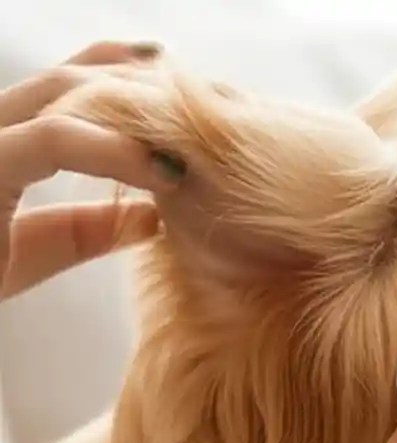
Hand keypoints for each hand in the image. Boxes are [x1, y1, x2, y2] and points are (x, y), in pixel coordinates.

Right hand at [0, 41, 183, 300]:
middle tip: (205, 107)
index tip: (183, 94)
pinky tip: (167, 173)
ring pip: (62, 95)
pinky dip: (115, 151)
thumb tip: (153, 216)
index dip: (120, 79)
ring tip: (195, 147)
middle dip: (139, 87)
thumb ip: (86, 229)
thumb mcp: (33, 251)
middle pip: (66, 79)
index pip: (60, 88)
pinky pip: (52, 141)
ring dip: (137, 115)